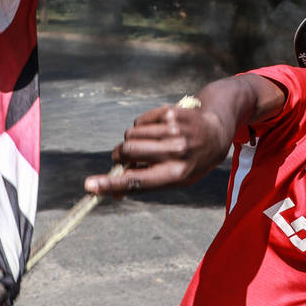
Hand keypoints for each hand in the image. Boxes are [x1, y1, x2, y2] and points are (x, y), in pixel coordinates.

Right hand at [83, 105, 225, 195]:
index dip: (111, 184)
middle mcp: (177, 151)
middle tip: (124, 158)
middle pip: (127, 152)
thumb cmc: (190, 161)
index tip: (89, 186)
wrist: (217, 131)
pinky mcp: (170, 112)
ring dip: (133, 141)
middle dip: (119, 156)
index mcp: (177, 173)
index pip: (137, 181)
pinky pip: (139, 122)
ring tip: (150, 144)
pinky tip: (158, 131)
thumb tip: (113, 193)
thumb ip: (145, 183)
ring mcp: (174, 130)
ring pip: (131, 135)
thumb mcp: (175, 179)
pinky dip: (142, 128)